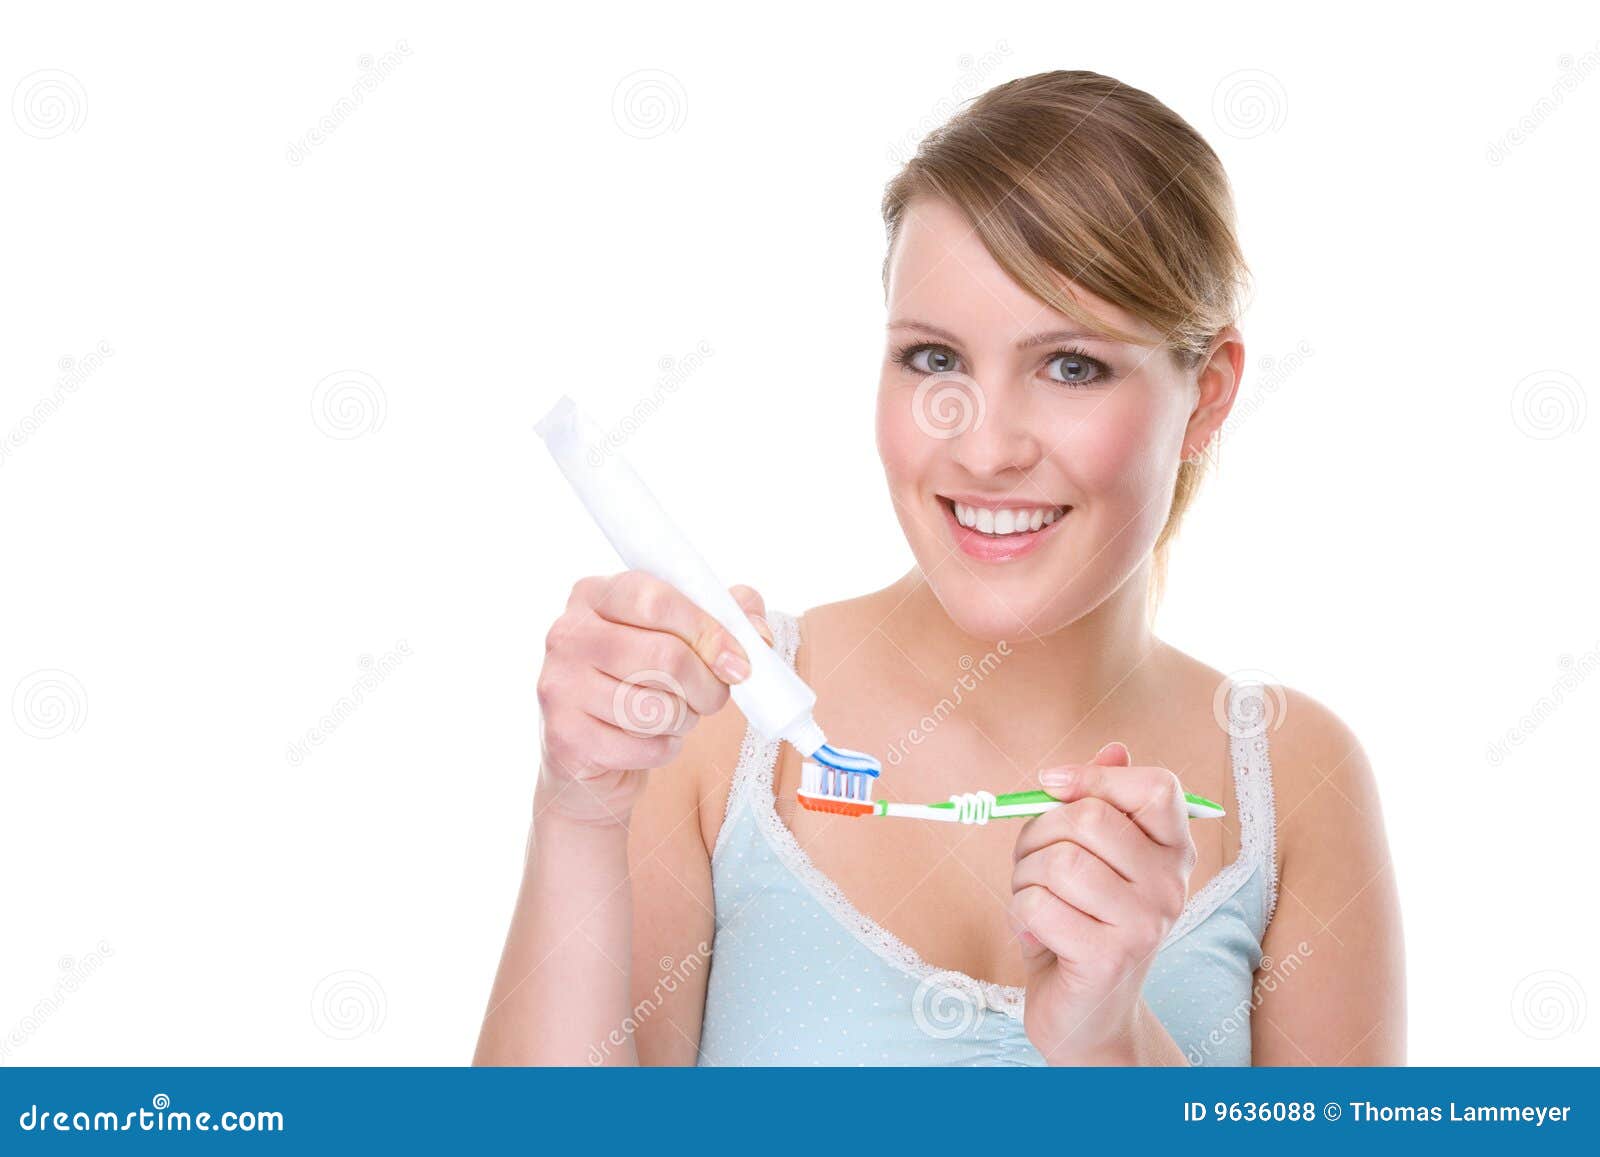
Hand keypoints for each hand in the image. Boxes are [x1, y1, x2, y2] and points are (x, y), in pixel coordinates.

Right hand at [535, 571, 771, 824]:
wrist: (590, 750)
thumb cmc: (642, 680)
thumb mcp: (680, 635)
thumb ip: (726, 615)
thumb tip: (759, 633)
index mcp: (595, 594)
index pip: (657, 600)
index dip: (708, 631)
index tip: (739, 662)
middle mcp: (568, 633)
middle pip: (665, 656)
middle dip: (707, 686)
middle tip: (714, 697)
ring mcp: (559, 685)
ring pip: (656, 707)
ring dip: (684, 718)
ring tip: (674, 714)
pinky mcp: (564, 736)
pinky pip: (642, 746)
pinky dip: (664, 748)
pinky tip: (650, 739)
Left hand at [1011, 741, 1197, 1064]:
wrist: (1085, 1014)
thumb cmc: (1082, 922)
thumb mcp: (1093, 857)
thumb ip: (1102, 802)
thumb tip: (1114, 749)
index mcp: (1174, 851)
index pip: (1156, 786)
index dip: (1092, 778)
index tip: (1051, 788)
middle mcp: (1172, 885)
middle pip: (1087, 818)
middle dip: (1037, 835)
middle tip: (1033, 866)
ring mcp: (1145, 923)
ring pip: (1057, 861)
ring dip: (1023, 878)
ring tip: (1035, 902)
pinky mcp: (1110, 957)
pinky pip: (1037, 904)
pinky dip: (1019, 914)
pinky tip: (1036, 935)